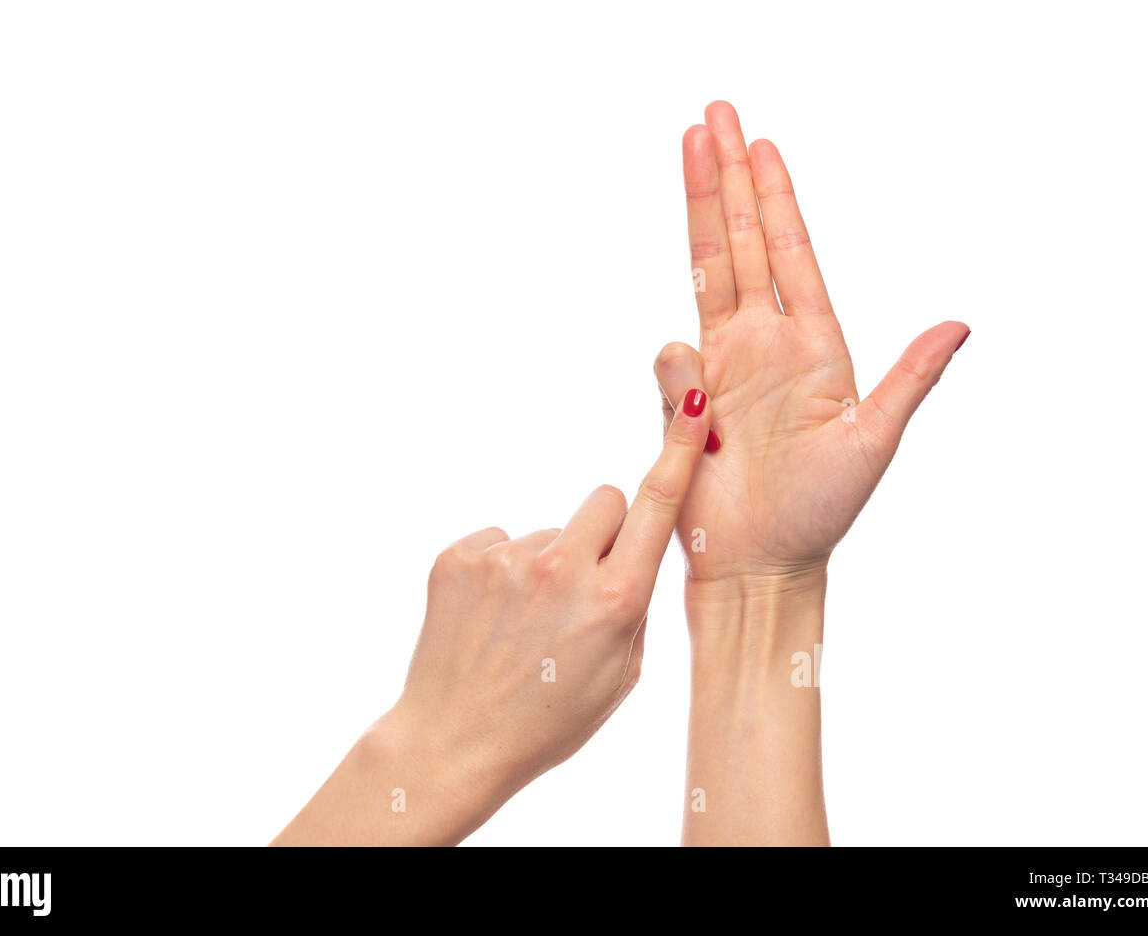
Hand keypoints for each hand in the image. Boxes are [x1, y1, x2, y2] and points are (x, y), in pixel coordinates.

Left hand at [274, 387, 712, 844]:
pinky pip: (498, 541)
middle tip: (583, 585)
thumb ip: (634, 606)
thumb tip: (631, 555)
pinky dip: (498, 572)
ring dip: (544, 566)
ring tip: (519, 627)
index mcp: (614, 600)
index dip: (679, 452)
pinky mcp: (458, 558)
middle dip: (604, 532)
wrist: (453, 742)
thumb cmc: (547, 721)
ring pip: (548, 532)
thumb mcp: (620, 677)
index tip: (693, 405)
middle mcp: (561, 569)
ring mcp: (505, 560)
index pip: (657, 506)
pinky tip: (488, 619)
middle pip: (605, 499)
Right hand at [654, 101, 968, 589]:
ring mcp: (722, 368)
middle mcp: (765, 345)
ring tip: (689, 149)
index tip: (760, 145)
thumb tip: (961, 324)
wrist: (761, 564)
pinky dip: (679, 367)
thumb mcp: (876, 440)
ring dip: (700, 208)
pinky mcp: (686, 401)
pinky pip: (674, 362)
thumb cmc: (822, 512)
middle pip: (741, 242)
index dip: (776, 198)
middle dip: (729, 177)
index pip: (791, 255)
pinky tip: (701, 400)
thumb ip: (911, 377)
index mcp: (815, 347)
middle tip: (712, 116)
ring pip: (704, 270)